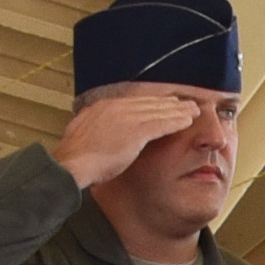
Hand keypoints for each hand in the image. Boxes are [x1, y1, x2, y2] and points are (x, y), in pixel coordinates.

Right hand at [50, 87, 215, 186]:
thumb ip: (94, 128)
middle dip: (168, 102)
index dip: (151, 101)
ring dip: (178, 110)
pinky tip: (188, 121)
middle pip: (148, 102)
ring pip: (158, 110)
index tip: (164, 101)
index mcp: (102, 107)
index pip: (133, 101)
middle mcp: (115, 108)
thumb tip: (95, 130)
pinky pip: (161, 124)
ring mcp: (126, 118)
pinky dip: (175, 121)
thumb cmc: (75, 158)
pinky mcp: (135, 131)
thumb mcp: (83, 134)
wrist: (72, 163)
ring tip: (193, 109)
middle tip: (185, 101)